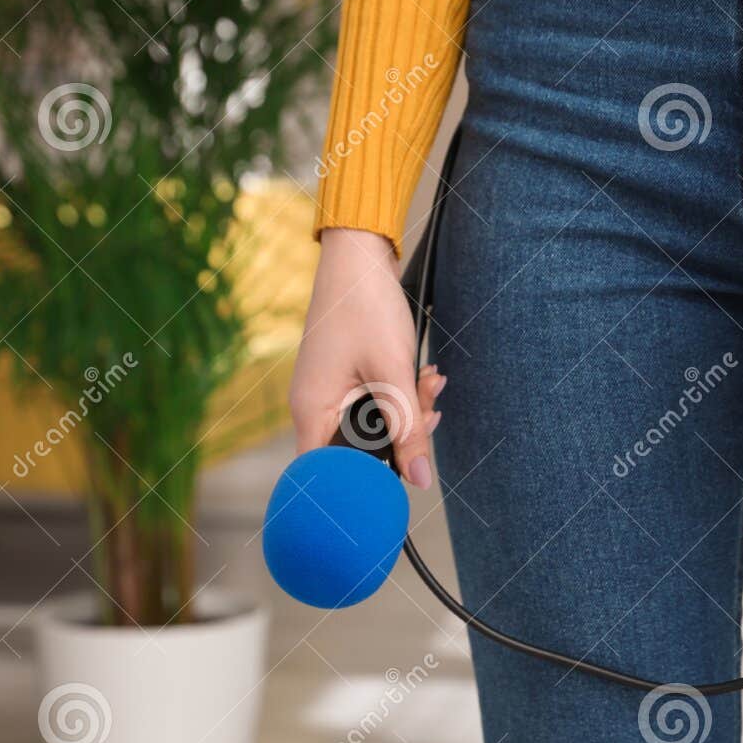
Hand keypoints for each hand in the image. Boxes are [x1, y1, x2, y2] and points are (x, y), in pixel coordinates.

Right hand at [289, 228, 443, 487]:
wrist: (360, 255)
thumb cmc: (366, 307)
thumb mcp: (393, 372)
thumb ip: (407, 428)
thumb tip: (421, 479)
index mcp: (312, 411)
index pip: (324, 476)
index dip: (360, 486)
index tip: (400, 476)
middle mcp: (314, 407)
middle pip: (357, 452)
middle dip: (400, 434)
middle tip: (429, 409)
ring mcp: (329, 393)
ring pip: (372, 425)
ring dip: (407, 409)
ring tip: (430, 381)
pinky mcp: (345, 379)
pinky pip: (374, 402)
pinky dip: (401, 393)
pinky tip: (424, 375)